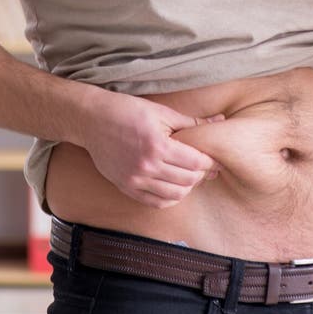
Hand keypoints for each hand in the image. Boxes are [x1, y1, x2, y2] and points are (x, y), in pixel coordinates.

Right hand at [78, 88, 223, 208]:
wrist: (92, 120)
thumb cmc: (128, 110)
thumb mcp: (162, 112)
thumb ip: (191, 122)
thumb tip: (220, 121)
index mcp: (157, 145)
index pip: (195, 162)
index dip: (210, 161)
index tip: (215, 158)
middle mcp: (146, 167)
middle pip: (187, 180)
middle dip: (202, 174)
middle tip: (207, 166)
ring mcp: (135, 180)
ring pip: (174, 195)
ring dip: (188, 187)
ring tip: (191, 175)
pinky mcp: (126, 188)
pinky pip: (155, 203)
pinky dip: (170, 198)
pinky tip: (175, 186)